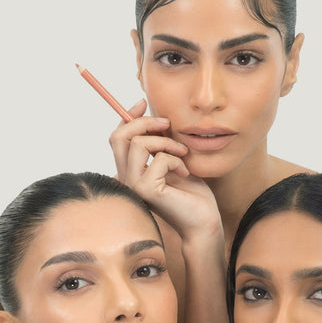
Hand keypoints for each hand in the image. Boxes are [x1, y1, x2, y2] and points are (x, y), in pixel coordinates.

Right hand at [109, 103, 221, 240]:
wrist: (203, 220)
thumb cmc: (192, 193)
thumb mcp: (174, 158)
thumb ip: (159, 141)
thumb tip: (149, 113)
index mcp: (130, 171)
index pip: (117, 138)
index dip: (128, 117)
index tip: (144, 102)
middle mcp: (126, 178)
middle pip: (119, 136)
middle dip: (144, 122)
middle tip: (168, 123)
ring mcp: (134, 186)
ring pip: (139, 144)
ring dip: (166, 142)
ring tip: (183, 153)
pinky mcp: (146, 190)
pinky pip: (159, 159)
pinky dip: (176, 160)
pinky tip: (185, 172)